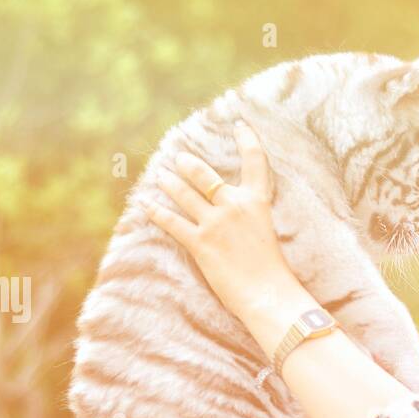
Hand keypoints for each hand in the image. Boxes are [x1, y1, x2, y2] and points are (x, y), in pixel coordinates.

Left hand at [144, 120, 302, 330]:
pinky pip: (172, 222)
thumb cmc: (273, 272)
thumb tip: (235, 215)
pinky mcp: (200, 243)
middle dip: (189, 165)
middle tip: (180, 159)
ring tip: (161, 177)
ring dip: (169, 184)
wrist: (269, 294)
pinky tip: (145, 204)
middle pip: (206, 175)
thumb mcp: (266, 233)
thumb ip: (250, 218)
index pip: (255, 162)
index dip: (248, 139)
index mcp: (257, 202)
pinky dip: (156, 212)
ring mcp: (215, 223)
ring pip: (184, 194)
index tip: (239, 124)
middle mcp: (234, 206)